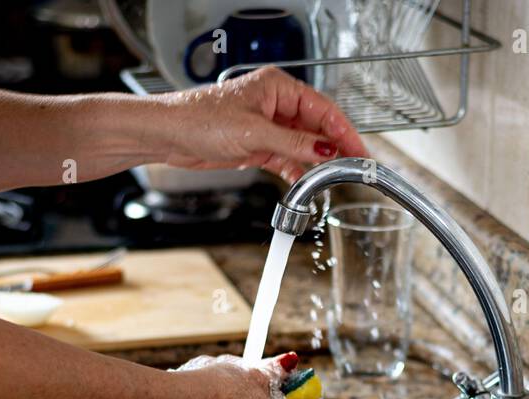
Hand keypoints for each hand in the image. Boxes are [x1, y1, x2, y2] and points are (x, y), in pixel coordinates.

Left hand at [158, 66, 368, 181]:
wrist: (169, 135)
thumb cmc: (200, 118)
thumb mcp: (254, 132)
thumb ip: (294, 143)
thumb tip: (325, 150)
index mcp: (277, 88)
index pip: (322, 109)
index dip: (344, 131)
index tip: (359, 150)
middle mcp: (275, 104)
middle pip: (317, 127)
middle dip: (334, 148)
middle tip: (353, 167)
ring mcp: (267, 126)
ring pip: (303, 144)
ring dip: (316, 161)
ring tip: (332, 177)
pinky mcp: (258, 145)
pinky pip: (287, 157)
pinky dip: (296, 169)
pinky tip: (304, 180)